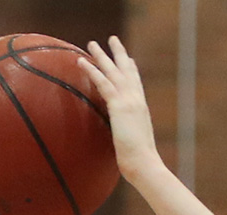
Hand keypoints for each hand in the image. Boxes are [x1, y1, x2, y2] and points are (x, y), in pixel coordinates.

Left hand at [79, 37, 166, 180]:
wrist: (144, 164)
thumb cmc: (139, 162)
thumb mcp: (133, 144)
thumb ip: (128, 137)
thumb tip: (124, 143)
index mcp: (141, 109)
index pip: (136, 84)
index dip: (132, 70)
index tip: (129, 59)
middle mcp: (137, 100)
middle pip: (127, 70)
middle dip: (119, 53)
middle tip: (113, 39)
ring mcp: (129, 101)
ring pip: (114, 72)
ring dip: (102, 55)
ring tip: (91, 43)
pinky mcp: (119, 106)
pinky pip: (103, 83)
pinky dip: (92, 70)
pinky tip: (81, 61)